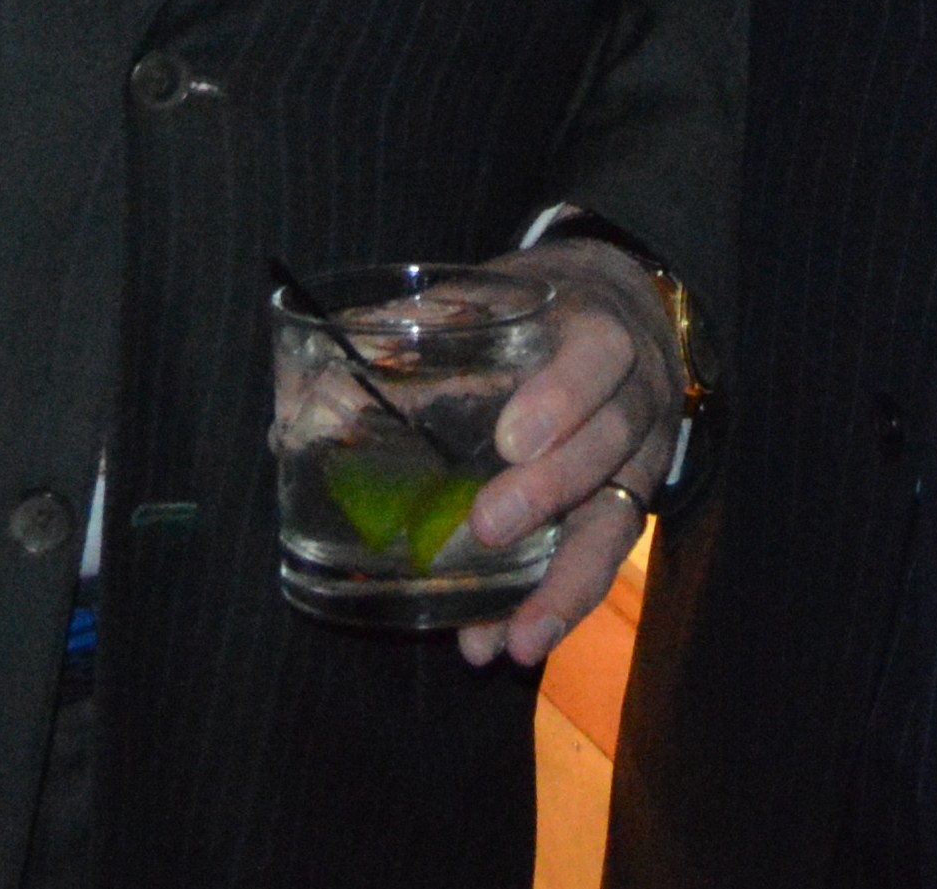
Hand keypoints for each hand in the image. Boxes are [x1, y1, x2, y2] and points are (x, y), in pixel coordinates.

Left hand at [447, 236, 683, 666]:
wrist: (621, 304)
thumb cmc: (539, 308)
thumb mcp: (494, 294)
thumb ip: (415, 338)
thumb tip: (298, 407)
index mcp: (597, 332)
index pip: (601, 355)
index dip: (564, 396)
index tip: (512, 439)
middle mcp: (634, 397)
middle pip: (610, 443)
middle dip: (551, 491)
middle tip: (488, 527)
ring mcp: (638, 458)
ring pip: (617, 520)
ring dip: (564, 584)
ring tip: (515, 639)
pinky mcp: (625, 505)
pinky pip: (600, 561)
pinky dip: (555, 603)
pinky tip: (508, 641)